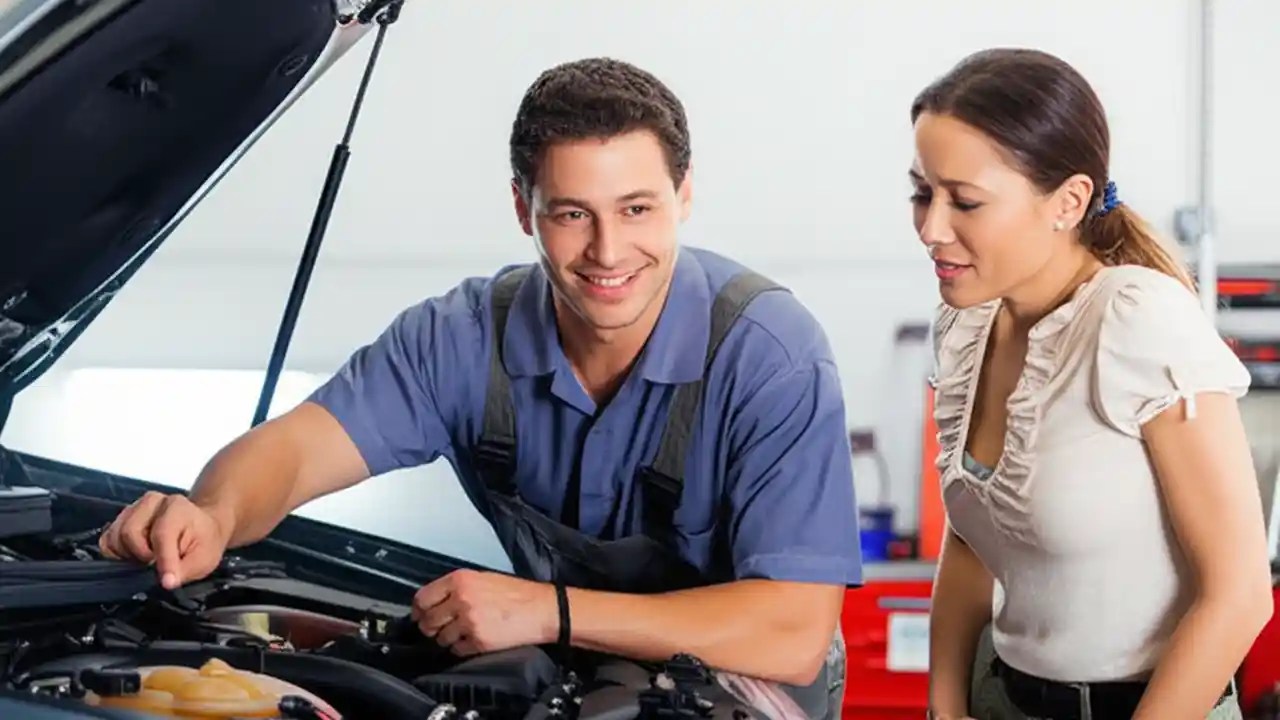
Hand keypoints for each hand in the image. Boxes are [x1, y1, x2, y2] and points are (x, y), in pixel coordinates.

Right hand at [98, 491, 231, 589]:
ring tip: (147, 560)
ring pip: (115, 536)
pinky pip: (106, 540)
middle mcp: (152, 502)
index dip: (162, 560)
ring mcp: (133, 509)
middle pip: (129, 532)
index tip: (167, 581)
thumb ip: (185, 569)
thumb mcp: (204, 559)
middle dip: (141, 556)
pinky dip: (116, 554)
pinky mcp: (120, 519)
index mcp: (177, 507)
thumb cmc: (202, 542)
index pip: (161, 534)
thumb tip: (167, 582)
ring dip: (128, 556)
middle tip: (156, 564)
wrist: (199, 528)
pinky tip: (133, 558)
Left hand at [410, 569, 557, 656]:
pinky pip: (457, 650)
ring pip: (440, 638)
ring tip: (463, 632)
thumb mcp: (483, 578)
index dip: (418, 610)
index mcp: (460, 580)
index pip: (422, 598)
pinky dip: (462, 648)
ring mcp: (468, 621)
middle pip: (427, 620)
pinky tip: (474, 639)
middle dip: (431, 627)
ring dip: (448, 639)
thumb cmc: (518, 594)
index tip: (419, 615)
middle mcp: (461, 599)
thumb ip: (457, 587)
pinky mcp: (478, 640)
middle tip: (440, 627)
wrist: (542, 609)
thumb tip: (435, 600)